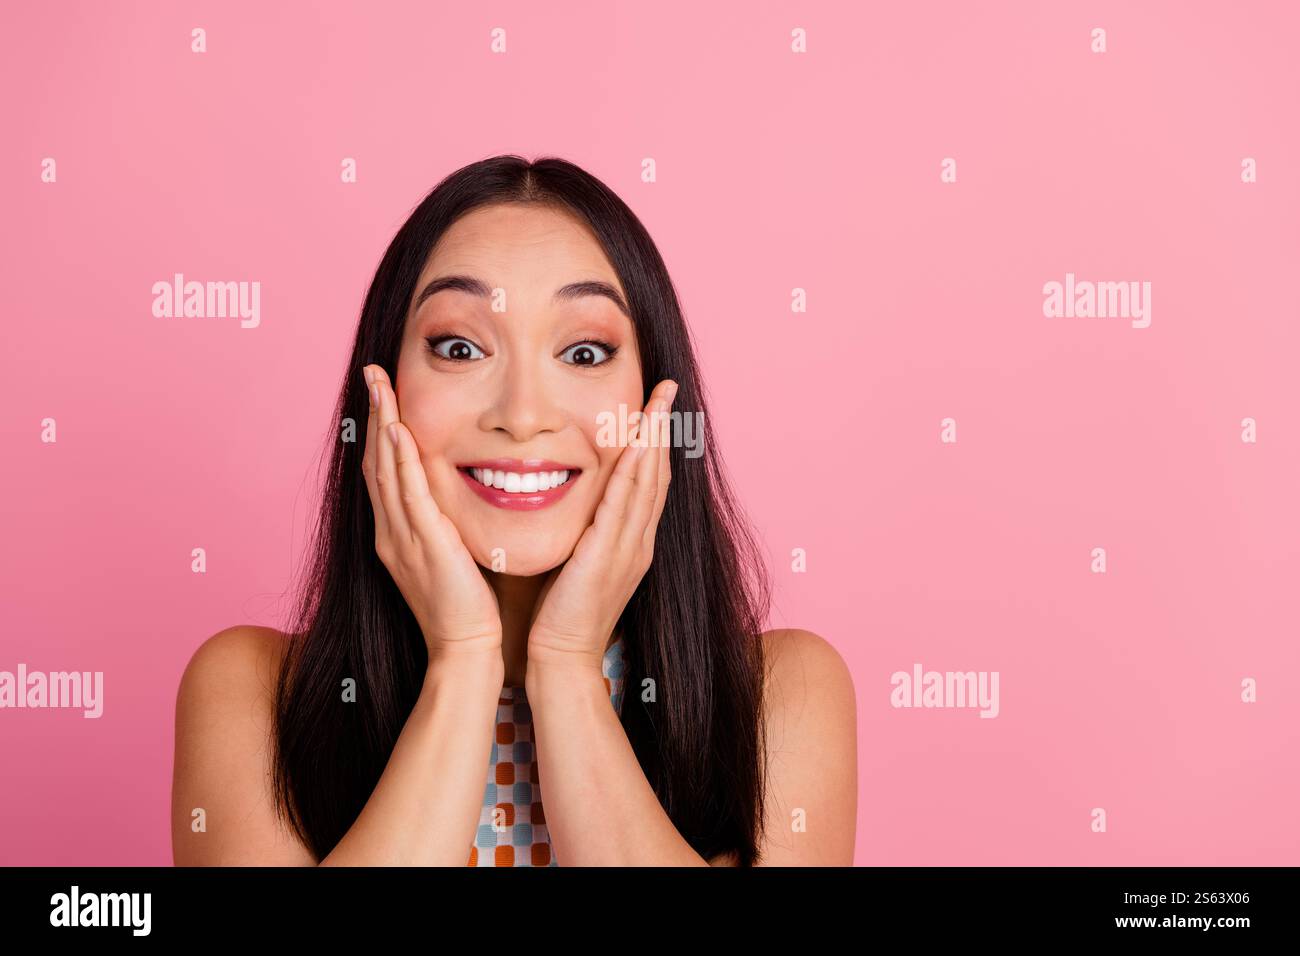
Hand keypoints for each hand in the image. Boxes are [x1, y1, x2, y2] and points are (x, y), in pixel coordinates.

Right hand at [361, 364, 502, 659]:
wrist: (464, 650)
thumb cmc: (466, 610)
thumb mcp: (451, 558)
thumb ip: (447, 528)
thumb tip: (457, 500)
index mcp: (398, 535)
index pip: (385, 472)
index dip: (381, 431)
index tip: (383, 395)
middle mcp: (392, 532)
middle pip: (376, 462)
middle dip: (374, 415)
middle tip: (372, 373)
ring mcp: (403, 538)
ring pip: (387, 470)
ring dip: (383, 424)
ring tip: (379, 385)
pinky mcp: (424, 545)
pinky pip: (408, 495)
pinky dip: (402, 461)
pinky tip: (399, 432)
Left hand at [526, 379, 678, 671]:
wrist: (561, 657)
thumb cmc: (560, 615)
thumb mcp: (577, 562)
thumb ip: (583, 532)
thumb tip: (575, 503)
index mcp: (631, 542)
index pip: (648, 481)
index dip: (654, 441)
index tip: (655, 406)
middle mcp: (638, 542)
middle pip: (658, 473)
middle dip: (662, 428)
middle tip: (666, 388)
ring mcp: (629, 549)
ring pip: (647, 483)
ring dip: (654, 439)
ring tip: (658, 402)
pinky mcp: (609, 557)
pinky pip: (624, 506)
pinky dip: (632, 472)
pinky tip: (634, 445)